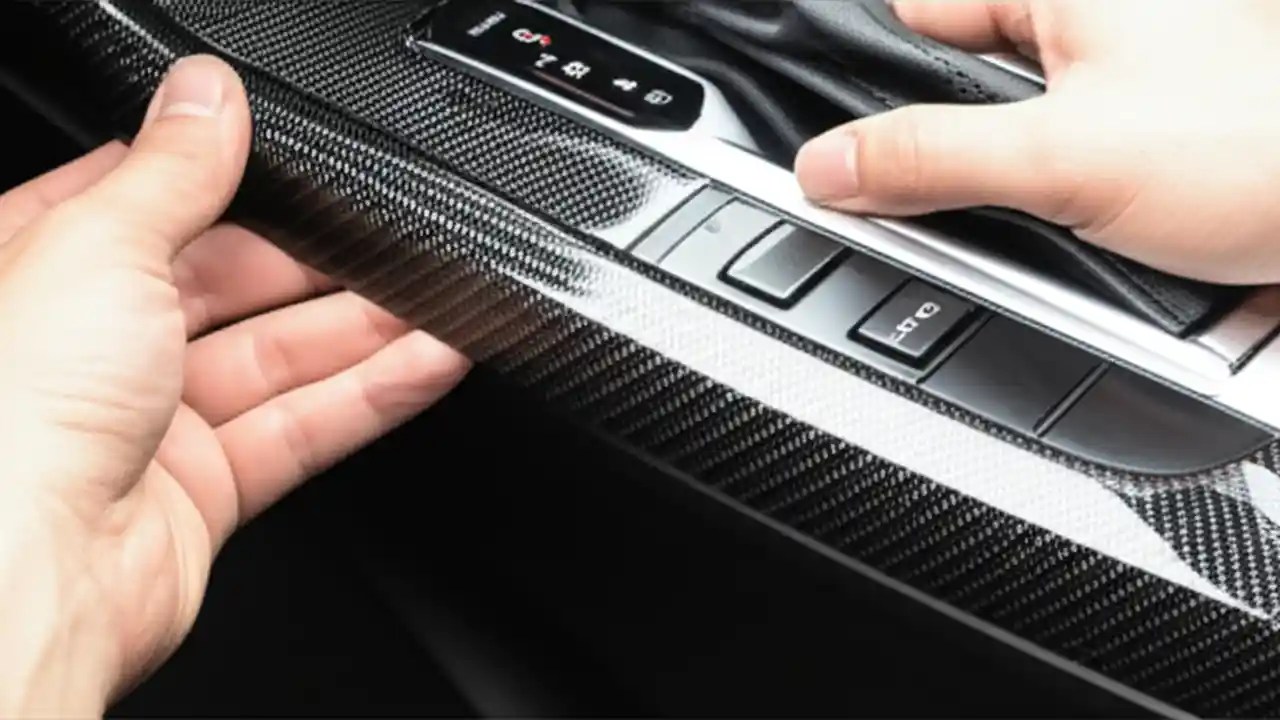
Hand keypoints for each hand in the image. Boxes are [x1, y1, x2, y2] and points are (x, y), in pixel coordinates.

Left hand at [0, 56, 468, 715]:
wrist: (25, 581)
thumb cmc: (8, 420)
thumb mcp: (96, 246)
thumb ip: (171, 169)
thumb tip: (206, 94)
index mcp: (34, 276)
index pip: (139, 207)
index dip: (217, 183)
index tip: (290, 165)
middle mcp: (84, 353)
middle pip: (225, 288)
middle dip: (312, 266)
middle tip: (388, 241)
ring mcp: (144, 429)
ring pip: (275, 363)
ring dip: (361, 331)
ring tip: (436, 300)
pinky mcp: (199, 495)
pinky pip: (298, 432)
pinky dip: (368, 397)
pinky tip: (425, 363)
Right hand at [794, 0, 1279, 283]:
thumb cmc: (1263, 150)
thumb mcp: (1064, 159)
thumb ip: (929, 160)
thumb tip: (828, 164)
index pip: (918, 15)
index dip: (879, 86)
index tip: (855, 155)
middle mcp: (1092, 24)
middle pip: (959, 89)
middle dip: (954, 161)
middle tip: (986, 209)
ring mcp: (1117, 84)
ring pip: (1008, 144)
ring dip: (1009, 203)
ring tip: (1068, 233)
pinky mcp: (1138, 141)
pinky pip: (1057, 175)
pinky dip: (1056, 219)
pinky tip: (1090, 245)